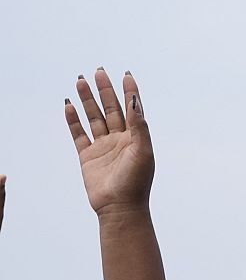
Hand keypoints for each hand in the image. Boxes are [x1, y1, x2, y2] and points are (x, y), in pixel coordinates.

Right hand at [65, 69, 152, 215]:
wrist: (119, 207)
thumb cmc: (136, 181)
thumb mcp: (143, 151)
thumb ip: (139, 126)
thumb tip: (135, 101)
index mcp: (136, 139)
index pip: (132, 110)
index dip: (129, 93)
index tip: (126, 75)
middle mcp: (119, 140)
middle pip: (111, 109)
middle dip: (104, 91)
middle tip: (98, 72)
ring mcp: (103, 147)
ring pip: (94, 118)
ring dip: (87, 100)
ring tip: (81, 81)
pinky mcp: (87, 156)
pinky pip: (78, 134)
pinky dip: (73, 120)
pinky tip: (69, 105)